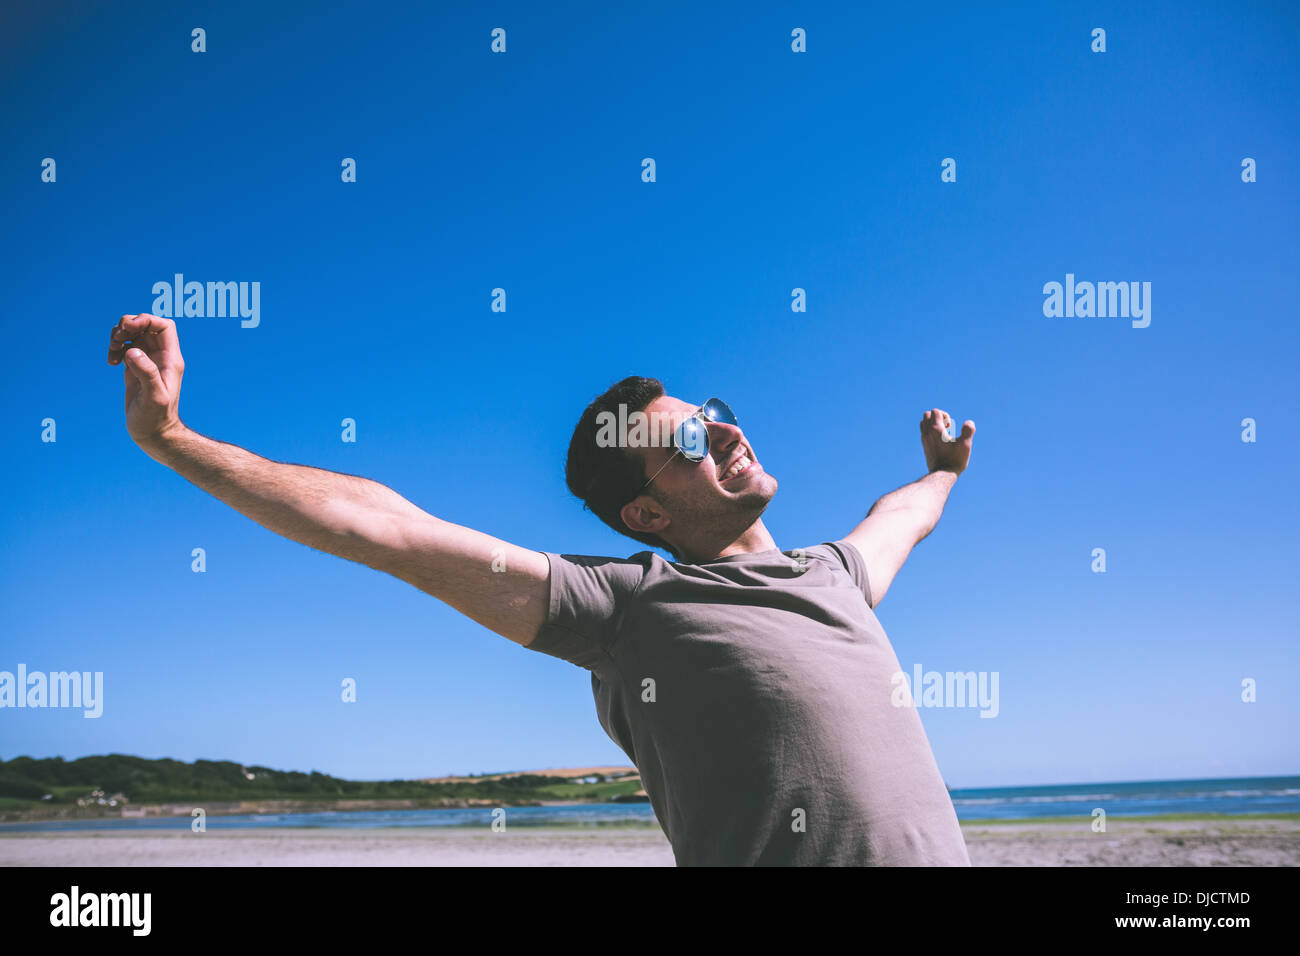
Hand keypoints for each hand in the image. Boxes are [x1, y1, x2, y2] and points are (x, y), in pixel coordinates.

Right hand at [107, 314, 185, 449]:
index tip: (129, 328)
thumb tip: (132, 351)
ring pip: (133, 334)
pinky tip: (111, 362)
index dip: (147, 320)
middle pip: (146, 325)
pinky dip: (114, 348)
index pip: (164, 326)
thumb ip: (147, 373)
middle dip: (128, 325)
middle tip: (117, 338)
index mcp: (170, 359)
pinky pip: (124, 347)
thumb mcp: (154, 396)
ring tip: (112, 351)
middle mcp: (160, 357)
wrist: (152, 433)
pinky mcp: (134, 368)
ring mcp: (146, 361)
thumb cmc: (156, 418)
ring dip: (118, 335)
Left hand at [920, 408, 974, 473]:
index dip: (945, 415)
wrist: (942, 474)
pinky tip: (941, 440)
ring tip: (944, 432)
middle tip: (947, 427)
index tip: (951, 426)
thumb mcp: (965, 445)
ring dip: (933, 423)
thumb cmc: (954, 460)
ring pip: (923, 423)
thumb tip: (969, 422)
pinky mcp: (925, 446)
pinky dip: (931, 431)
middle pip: (927, 415)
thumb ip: (968, 431)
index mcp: (935, 430)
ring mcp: (924, 439)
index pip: (935, 411)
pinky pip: (924, 432)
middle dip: (938, 417)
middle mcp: (927, 433)